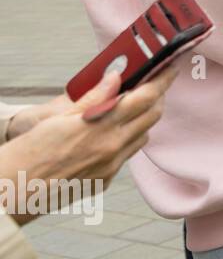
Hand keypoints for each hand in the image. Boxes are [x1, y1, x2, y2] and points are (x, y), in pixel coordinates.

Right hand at [0, 69, 175, 223]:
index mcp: (100, 127)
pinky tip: (110, 132)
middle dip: (157, 97)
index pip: (144, 98)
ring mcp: (111, 167)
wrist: (13, 191)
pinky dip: (124, 139)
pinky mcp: (105, 180)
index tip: (170, 68)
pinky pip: (125, 155)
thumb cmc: (30, 150)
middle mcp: (111, 148)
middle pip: (151, 116)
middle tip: (153, 83)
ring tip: (131, 106)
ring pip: (142, 136)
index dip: (161, 81)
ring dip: (142, 119)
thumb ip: (93, 98)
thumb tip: (116, 77)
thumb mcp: (59, 117)